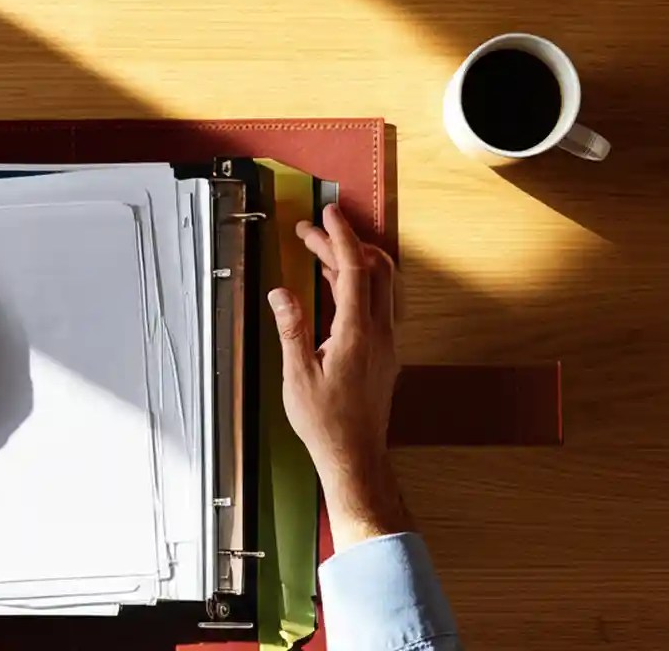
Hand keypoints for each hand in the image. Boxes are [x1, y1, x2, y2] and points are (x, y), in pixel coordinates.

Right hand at [267, 203, 411, 546]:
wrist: (355, 455)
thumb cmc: (325, 422)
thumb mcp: (298, 375)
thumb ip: (292, 329)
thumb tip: (281, 293)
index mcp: (357, 333)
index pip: (354, 269)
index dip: (340, 237)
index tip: (326, 214)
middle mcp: (380, 332)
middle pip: (373, 268)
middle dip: (344, 243)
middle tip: (311, 232)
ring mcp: (387, 342)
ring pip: (382, 284)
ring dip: (355, 261)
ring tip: (320, 251)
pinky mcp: (385, 352)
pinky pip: (379, 303)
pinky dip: (359, 283)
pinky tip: (334, 285)